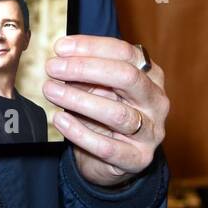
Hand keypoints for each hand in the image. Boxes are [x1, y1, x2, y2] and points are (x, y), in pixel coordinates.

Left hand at [42, 35, 168, 187]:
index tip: (60, 48)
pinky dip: (80, 132)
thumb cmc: (103, 114)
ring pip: (117, 114)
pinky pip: (107, 147)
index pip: (125, 52)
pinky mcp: (139, 159)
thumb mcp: (97, 88)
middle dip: (85, 69)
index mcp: (150, 75)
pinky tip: (60, 119)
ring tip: (50, 91)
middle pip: (126, 77)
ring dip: (78, 100)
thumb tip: (60, 59)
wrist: (111, 160)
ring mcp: (151, 131)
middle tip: (53, 68)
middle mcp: (156, 101)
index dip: (91, 47)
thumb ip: (85, 74)